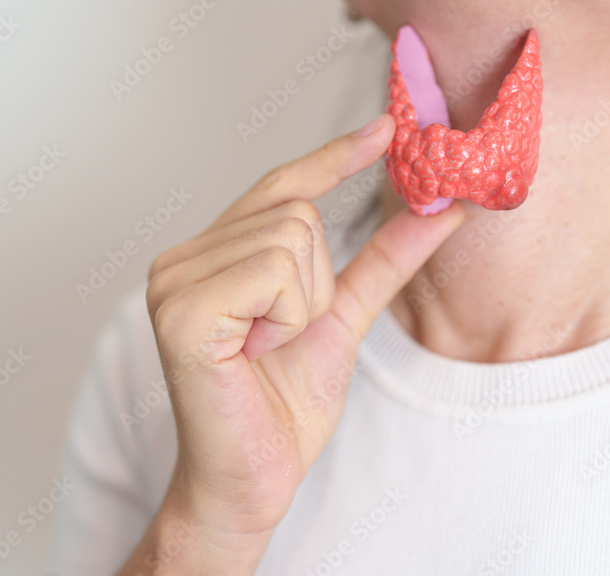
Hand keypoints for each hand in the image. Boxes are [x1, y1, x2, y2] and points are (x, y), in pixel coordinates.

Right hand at [120, 115, 463, 573]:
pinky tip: (251, 354)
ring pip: (291, 237)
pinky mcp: (180, 312)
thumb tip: (437, 212)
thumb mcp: (342, 320)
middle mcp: (181, 258)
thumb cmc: (282, 406)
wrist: (251, 480)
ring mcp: (173, 281)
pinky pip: (274, 273)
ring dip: (301, 306)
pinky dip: (285, 318)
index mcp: (210, 256)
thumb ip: (382, 262)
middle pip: (297, 213)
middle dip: (315, 284)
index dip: (330, 158)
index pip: (277, 187)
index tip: (384, 130)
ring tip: (264, 349)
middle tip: (280, 338)